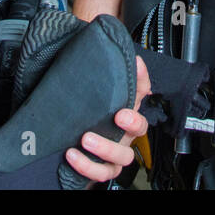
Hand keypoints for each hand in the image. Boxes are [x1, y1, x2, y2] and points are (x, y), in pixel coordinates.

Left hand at [63, 55, 150, 185]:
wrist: (73, 151)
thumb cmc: (84, 119)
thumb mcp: (87, 92)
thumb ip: (91, 71)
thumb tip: (89, 42)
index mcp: (125, 110)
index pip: (141, 90)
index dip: (141, 77)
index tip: (135, 63)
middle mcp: (124, 132)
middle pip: (141, 127)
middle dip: (133, 121)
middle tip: (119, 115)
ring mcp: (117, 152)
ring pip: (124, 155)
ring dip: (107, 147)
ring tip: (86, 138)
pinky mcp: (104, 169)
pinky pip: (102, 172)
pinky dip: (88, 166)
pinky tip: (73, 155)